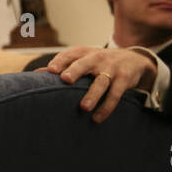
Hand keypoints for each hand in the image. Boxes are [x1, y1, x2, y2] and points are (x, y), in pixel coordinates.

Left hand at [33, 46, 156, 123]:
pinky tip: (97, 118)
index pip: (70, 54)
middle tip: (65, 79)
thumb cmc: (99, 62)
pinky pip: (116, 94)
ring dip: (93, 94)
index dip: (60, 61)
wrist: (134, 59)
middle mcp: (97, 58)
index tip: (51, 70)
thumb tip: (37, 74)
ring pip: (101, 81)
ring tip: (84, 107)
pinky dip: (107, 107)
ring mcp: (112, 68)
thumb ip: (63, 66)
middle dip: (75, 70)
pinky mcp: (124, 79)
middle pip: (85, 63)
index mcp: (84, 53)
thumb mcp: (83, 59)